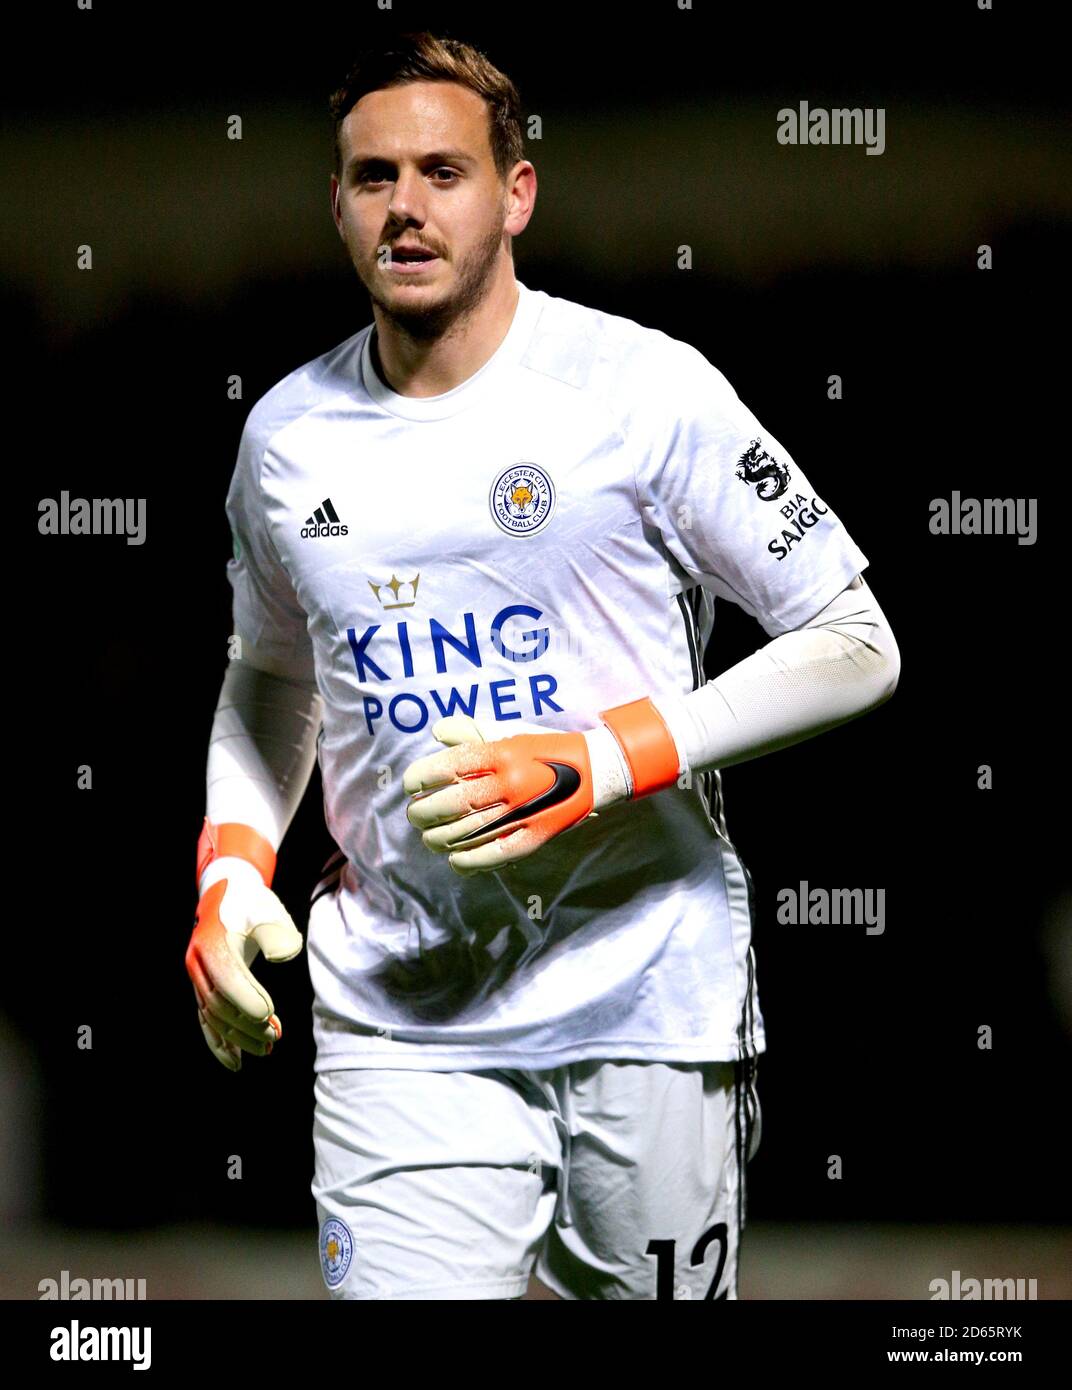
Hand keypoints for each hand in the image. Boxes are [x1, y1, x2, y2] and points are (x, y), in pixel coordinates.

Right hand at [185, 856, 302, 1070]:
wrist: (226, 895)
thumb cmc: (251, 903)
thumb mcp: (266, 908)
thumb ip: (276, 930)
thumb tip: (281, 956)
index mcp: (212, 942)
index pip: (226, 977)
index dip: (246, 999)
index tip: (269, 1014)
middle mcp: (198, 963)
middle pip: (219, 1003)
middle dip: (247, 1024)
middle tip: (276, 1037)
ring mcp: (197, 979)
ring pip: (213, 1017)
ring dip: (238, 1038)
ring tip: (266, 1049)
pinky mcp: (202, 990)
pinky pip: (207, 1021)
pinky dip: (220, 1043)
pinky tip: (236, 1062)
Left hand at [402, 714, 612, 875]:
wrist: (595, 770)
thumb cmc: (543, 749)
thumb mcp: (508, 732)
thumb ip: (472, 732)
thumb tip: (437, 732)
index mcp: (501, 753)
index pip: (448, 767)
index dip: (420, 778)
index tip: (410, 786)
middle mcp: (510, 782)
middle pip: (451, 804)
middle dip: (423, 813)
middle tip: (415, 814)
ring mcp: (523, 812)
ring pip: (467, 833)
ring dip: (438, 838)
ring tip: (430, 836)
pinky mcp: (536, 836)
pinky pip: (494, 854)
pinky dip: (468, 861)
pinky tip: (455, 859)